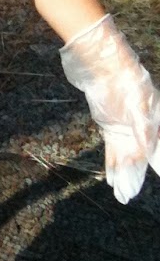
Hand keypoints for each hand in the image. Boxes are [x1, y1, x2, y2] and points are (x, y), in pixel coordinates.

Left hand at [61, 14, 159, 202]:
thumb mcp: (138, 103)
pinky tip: (110, 178)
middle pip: (139, 158)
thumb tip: (146, 148)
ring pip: (125, 157)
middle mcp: (141, 130)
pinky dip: (111, 164)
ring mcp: (125, 130)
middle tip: (128, 195)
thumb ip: (143, 127)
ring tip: (120, 194)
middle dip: (134, 177)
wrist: (105, 65)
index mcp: (154, 123)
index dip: (157, 165)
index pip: (156, 151)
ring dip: (122, 174)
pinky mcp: (110, 128)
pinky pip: (112, 150)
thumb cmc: (127, 80)